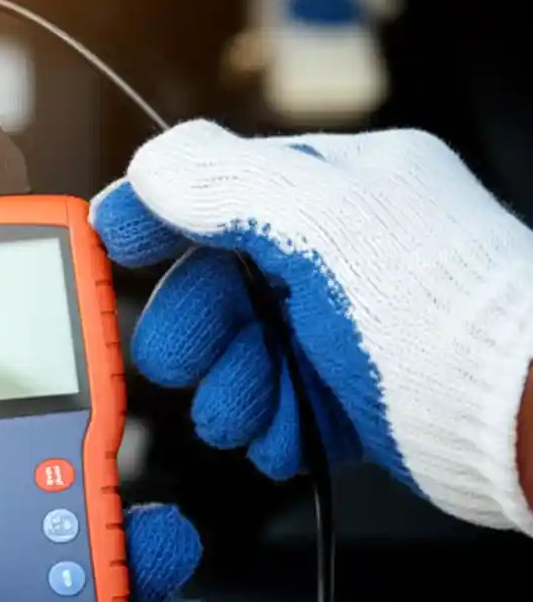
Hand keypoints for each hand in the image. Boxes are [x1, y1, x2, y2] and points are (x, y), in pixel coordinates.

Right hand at [92, 120, 532, 532]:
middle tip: (178, 361)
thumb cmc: (449, 322)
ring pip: (247, 345)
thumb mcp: (325, 228)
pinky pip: (284, 396)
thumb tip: (153, 164)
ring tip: (239, 417)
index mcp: (342, 184)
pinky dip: (272, 421)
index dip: (157, 211)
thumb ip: (228, 187)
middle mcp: (348, 246)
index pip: (222, 181)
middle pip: (223, 275)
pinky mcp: (361, 388)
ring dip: (229, 386)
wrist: (530, 428)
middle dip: (195, 326)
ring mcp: (354, 318)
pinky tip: (281, 437)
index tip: (110, 239)